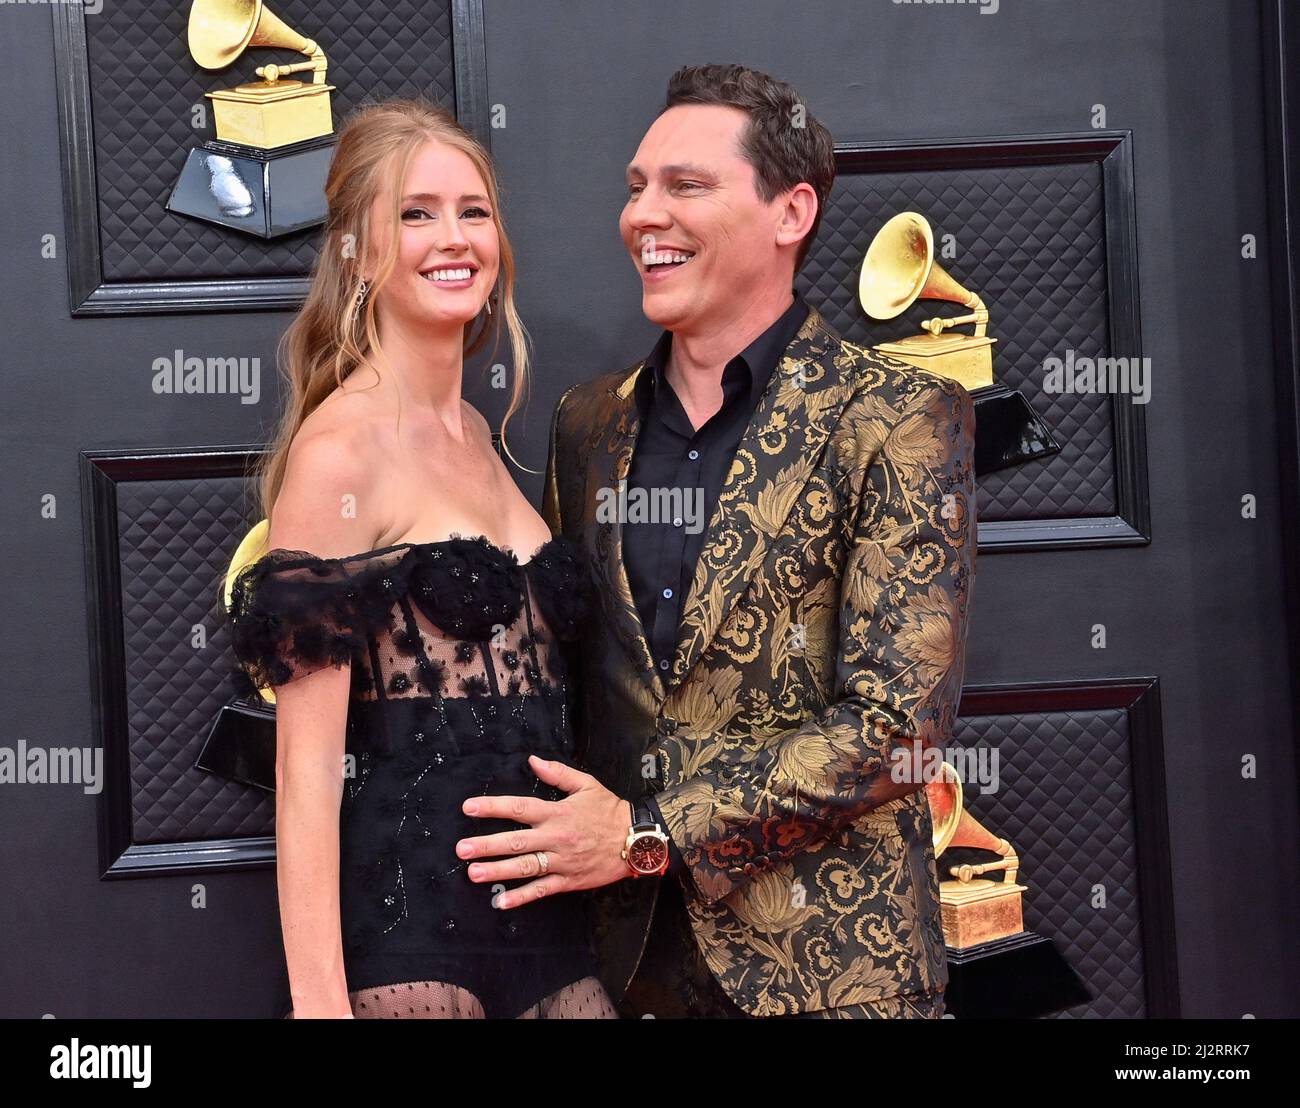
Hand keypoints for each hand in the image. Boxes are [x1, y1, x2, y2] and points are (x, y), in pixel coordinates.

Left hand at [456, 755, 630, 907]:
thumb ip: (558, 773)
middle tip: (461, 849)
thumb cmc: (610, 810)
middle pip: (516, 841)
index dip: (492, 807)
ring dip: (498, 871)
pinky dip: (521, 897)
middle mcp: (556, 837)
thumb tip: (533, 760)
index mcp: (557, 813)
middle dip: (486, 845)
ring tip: (473, 874)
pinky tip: (501, 902)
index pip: (519, 808)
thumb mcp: (587, 784)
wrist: (636, 839)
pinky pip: (542, 890)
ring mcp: (561, 861)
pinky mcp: (568, 880)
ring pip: (525, 867)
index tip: (469, 808)